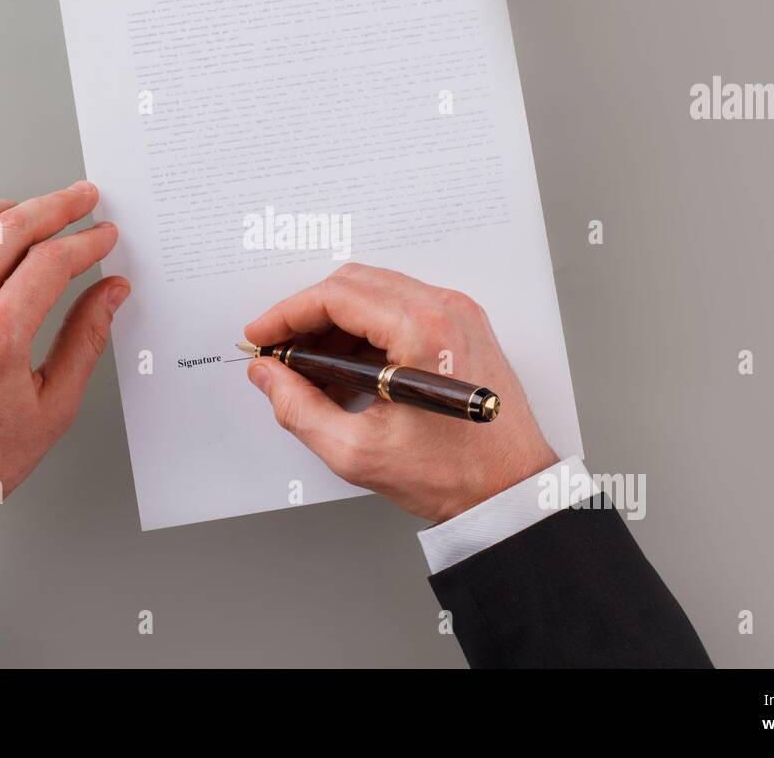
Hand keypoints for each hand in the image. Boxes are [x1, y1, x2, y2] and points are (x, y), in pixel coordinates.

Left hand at [0, 182, 128, 525]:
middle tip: (82, 198)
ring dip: (3, 206)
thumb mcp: (54, 406)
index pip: (50, 262)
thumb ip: (86, 339)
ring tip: (31, 208)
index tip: (104, 236)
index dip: (86, 241)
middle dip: (56, 206)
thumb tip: (110, 293)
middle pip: (8, 229)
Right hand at [243, 263, 556, 523]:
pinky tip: (345, 367)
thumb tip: (268, 376)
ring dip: (335, 321)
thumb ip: (299, 408)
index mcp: (423, 331)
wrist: (511, 489)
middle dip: (307, 314)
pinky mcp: (463, 325)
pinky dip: (364, 329)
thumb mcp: (358, 451)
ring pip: (375, 292)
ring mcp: (459, 314)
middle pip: (353, 284)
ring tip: (308, 366)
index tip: (262, 336)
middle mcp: (445, 310)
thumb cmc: (453, 475)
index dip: (287, 314)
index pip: (336, 296)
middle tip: (279, 351)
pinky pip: (400, 307)